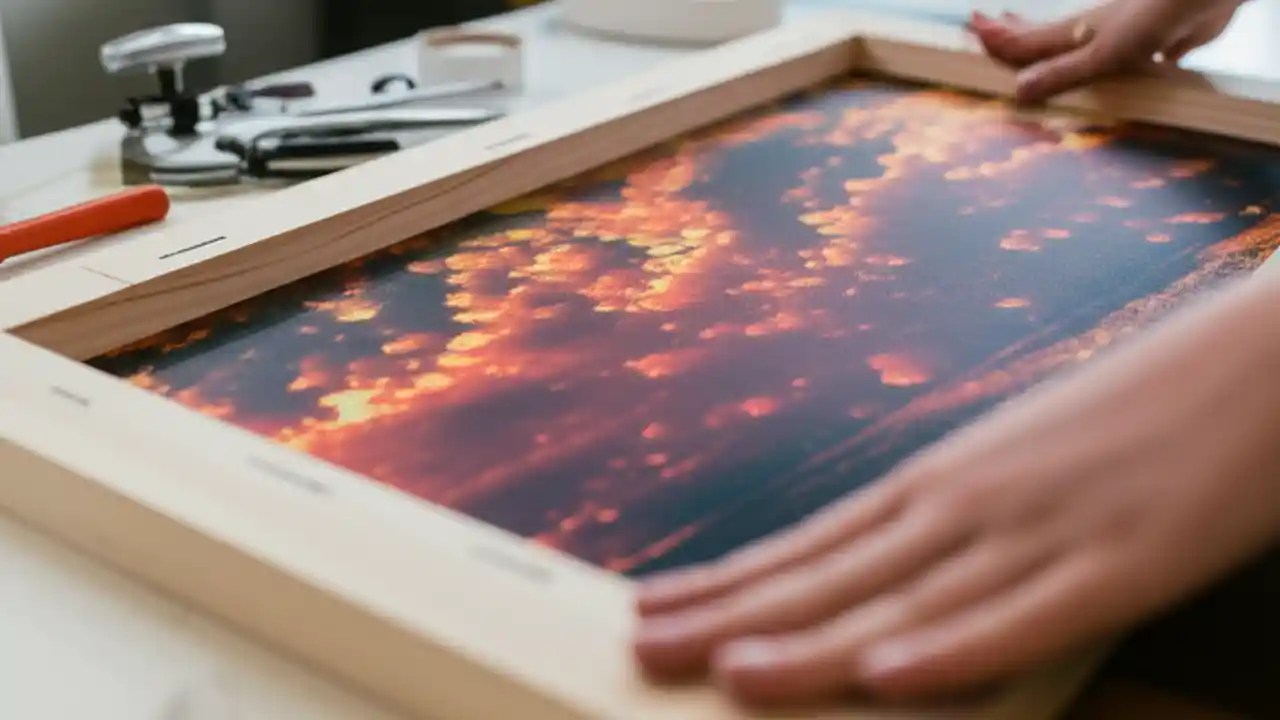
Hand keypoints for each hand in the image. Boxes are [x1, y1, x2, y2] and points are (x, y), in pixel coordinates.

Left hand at [631, 276, 1279, 705]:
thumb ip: (953, 517)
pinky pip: (1026, 618)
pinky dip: (955, 649)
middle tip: (641, 642)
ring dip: (814, 641)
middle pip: (831, 574)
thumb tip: (882, 563)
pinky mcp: (1121, 562)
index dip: (728, 582)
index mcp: (941, 480)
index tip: (654, 604)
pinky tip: (890, 677)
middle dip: (732, 615)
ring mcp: (1038, 533)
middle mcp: (967, 505)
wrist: (1255, 358)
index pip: (811, 544)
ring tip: (726, 671)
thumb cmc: (1131, 414)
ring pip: (906, 600)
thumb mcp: (1021, 460)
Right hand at [967, 0, 1246, 102]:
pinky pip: (1119, 58)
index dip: (999, 36)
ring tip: (1036, 38)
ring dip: (1054, 44)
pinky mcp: (1152, 42)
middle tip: (990, 22)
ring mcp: (1121, 34)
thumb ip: (1062, 72)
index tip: (973, 26)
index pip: (1027, 38)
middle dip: (1016, 30)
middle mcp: (1092, 30)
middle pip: (1045, 34)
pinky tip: (1111, 67)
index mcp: (1075, 33)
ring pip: (1078, 43)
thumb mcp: (1101, 54)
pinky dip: (1105, 62)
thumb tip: (1017, 91)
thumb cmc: (1150, 20)